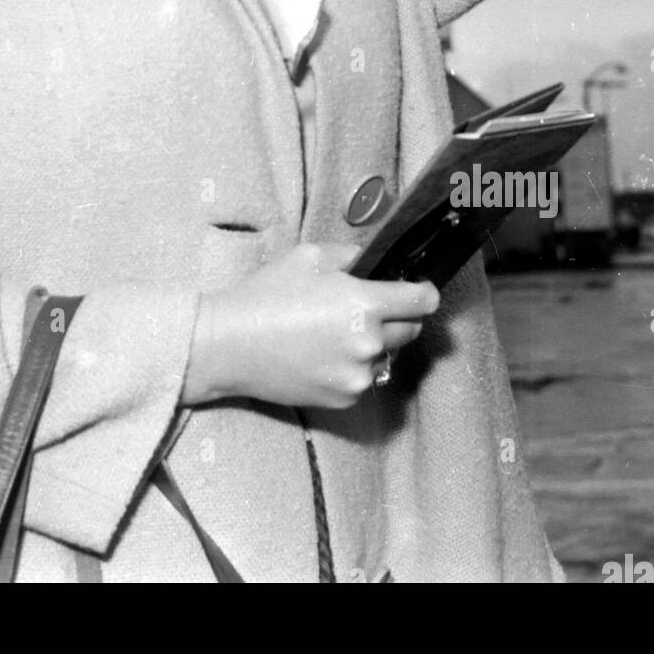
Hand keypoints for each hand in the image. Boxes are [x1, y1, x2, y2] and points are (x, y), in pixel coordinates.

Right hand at [183, 243, 440, 409]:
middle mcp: (369, 343)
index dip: (424, 290)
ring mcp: (358, 376)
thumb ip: (352, 255)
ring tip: (338, 332)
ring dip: (375, 343)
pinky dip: (355, 366)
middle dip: (399, 316)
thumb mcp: (310, 257)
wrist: (229, 345)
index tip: (417, 288)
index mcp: (365, 304)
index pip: (423, 301)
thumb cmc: (266, 294)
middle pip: (412, 330)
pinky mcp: (345, 398)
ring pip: (387, 356)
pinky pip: (365, 378)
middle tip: (369, 307)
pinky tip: (324, 353)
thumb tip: (376, 261)